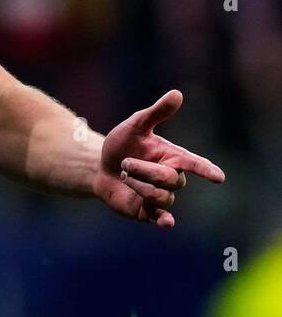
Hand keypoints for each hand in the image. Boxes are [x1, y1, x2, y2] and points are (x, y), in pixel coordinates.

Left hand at [91, 89, 225, 227]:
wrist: (99, 166)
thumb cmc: (122, 144)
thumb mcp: (135, 125)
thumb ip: (156, 113)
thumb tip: (177, 94)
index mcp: (174, 157)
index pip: (195, 164)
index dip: (206, 170)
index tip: (218, 177)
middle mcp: (172, 178)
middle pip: (169, 180)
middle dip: (144, 171)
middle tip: (124, 163)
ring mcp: (161, 196)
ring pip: (160, 196)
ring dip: (138, 184)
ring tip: (123, 175)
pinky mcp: (148, 211)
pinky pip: (160, 218)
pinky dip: (164, 221)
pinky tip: (167, 223)